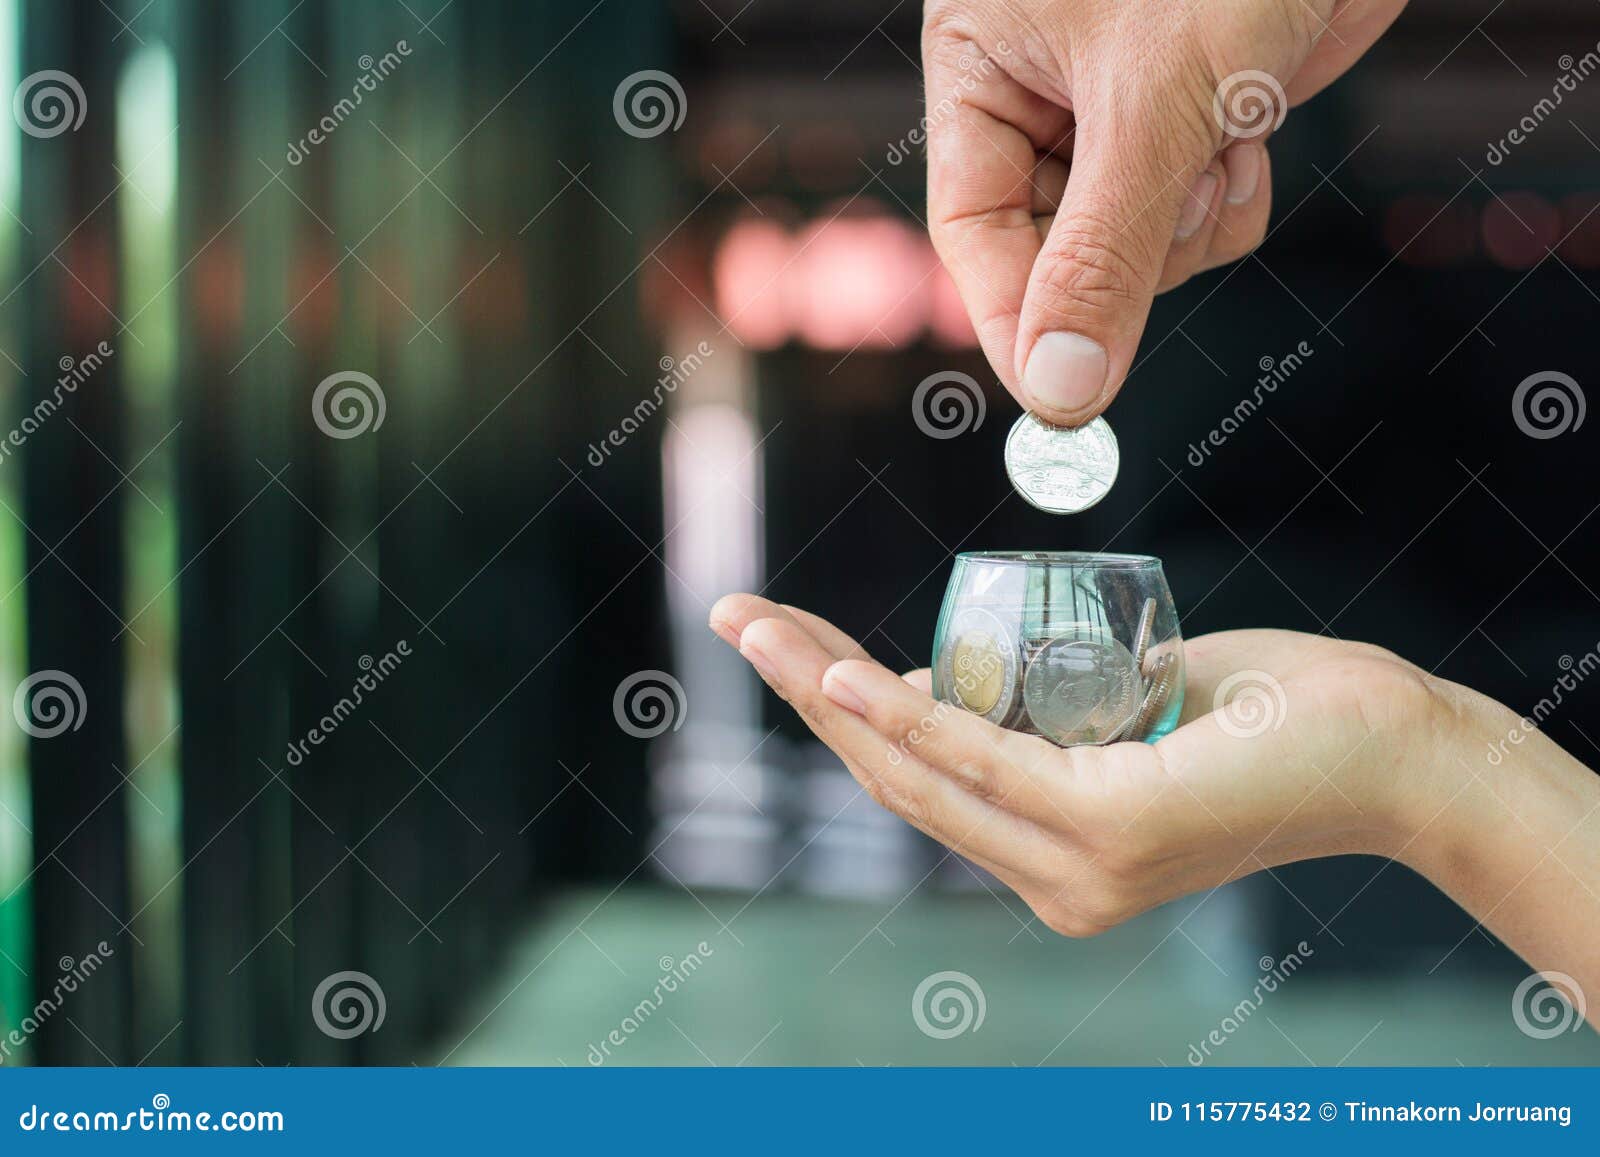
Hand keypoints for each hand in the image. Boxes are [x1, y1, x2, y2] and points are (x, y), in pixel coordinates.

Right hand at [710, 592, 1446, 935]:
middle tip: (739, 617)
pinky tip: (843, 678)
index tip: (782, 641)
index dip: (836, 710)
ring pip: (919, 767)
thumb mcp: (1127, 711)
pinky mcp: (1106, 830)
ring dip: (826, 692)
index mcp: (1051, 858)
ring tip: (760, 629)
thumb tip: (943, 676)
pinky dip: (903, 715)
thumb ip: (1044, 713)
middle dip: (804, 693)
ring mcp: (1076, 866)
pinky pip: (980, 760)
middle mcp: (1051, 881)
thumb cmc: (1269, 719)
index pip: (919, 777)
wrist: (1399, 752)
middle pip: (896, 776)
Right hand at [922, 0, 1406, 423]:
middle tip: (1180, 188)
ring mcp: (1118, 113)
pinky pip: (1195, 218)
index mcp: (981, 65)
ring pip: (1132, 246)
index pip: (972, 230)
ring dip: (1188, 220)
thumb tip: (1059, 390)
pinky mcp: (1190, 120)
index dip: (1015, 319)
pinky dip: (1231, 198)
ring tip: (1224, 128)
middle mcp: (1038, 95)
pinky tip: (1252, 128)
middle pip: (1054, 250)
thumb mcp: (1155, 101)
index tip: (1060, 396)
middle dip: (1128, 246)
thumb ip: (1102, 254)